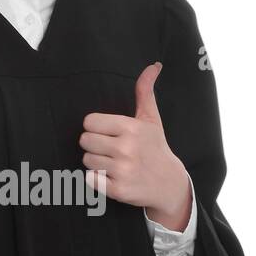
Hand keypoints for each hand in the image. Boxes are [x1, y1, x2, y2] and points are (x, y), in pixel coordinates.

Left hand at [79, 62, 190, 228]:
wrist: (170, 184)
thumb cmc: (156, 147)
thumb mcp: (151, 119)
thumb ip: (144, 92)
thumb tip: (152, 66)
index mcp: (131, 128)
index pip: (89, 122)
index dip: (96, 127)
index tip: (109, 133)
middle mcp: (126, 149)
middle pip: (85, 141)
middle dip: (95, 145)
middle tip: (111, 149)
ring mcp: (123, 171)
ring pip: (86, 159)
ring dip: (96, 162)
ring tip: (114, 163)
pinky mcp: (119, 190)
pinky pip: (89, 178)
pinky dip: (97, 179)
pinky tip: (112, 176)